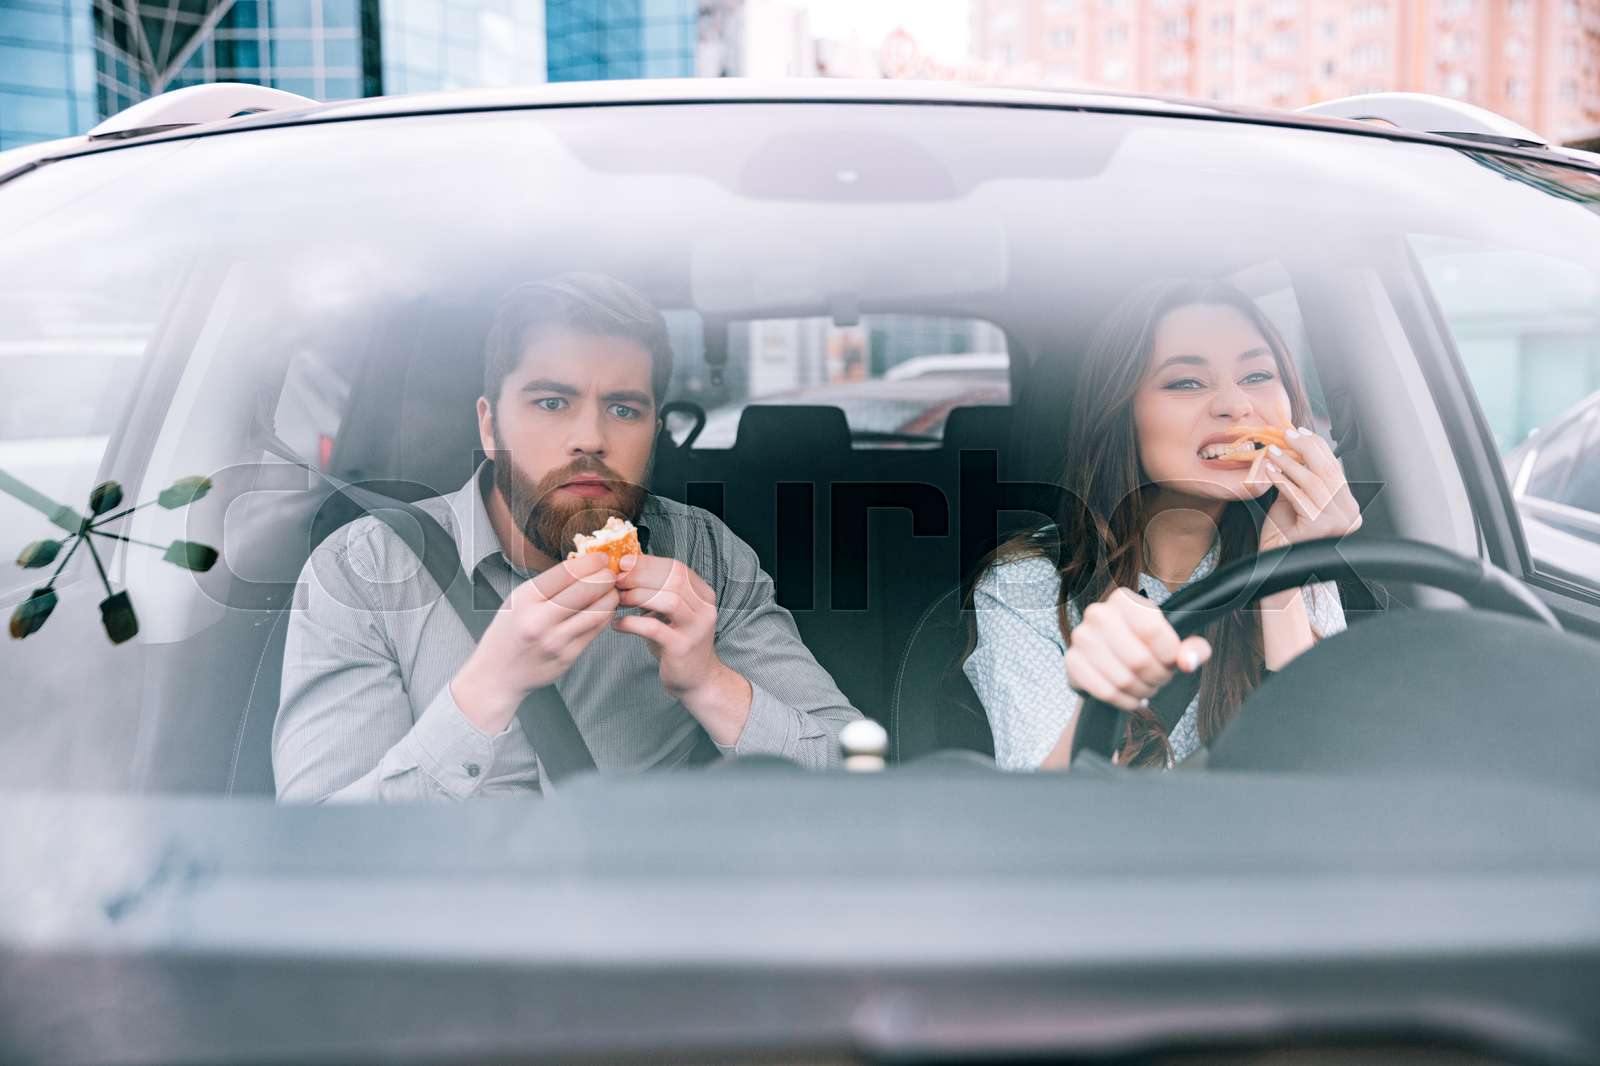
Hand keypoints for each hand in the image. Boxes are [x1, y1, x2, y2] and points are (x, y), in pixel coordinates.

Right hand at [450, 552, 617, 733]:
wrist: (497, 674)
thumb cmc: (507, 634)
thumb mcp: (517, 600)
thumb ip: (546, 585)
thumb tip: (582, 566)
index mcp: (525, 600)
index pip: (566, 573)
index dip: (590, 562)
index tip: (601, 558)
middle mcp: (540, 620)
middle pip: (586, 590)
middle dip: (605, 577)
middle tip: (611, 573)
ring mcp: (556, 640)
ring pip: (597, 612)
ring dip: (610, 597)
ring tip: (611, 591)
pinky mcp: (568, 656)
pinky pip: (595, 630)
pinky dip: (604, 616)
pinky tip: (604, 609)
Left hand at [611, 555, 727, 700]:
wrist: (697, 679)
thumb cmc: (677, 642)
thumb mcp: (672, 613)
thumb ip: (658, 591)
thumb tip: (626, 568)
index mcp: (703, 594)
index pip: (677, 567)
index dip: (648, 563)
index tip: (623, 564)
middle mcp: (705, 608)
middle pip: (673, 579)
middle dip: (640, 576)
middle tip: (616, 581)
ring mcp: (696, 628)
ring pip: (668, 600)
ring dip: (637, 596)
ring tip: (618, 600)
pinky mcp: (682, 648)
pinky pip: (654, 628)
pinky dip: (631, 623)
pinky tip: (617, 625)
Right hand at [1065, 587, 1211, 711]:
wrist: (1111, 662)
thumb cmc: (1147, 649)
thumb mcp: (1175, 645)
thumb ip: (1194, 649)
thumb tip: (1188, 662)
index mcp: (1124, 599)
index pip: (1153, 631)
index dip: (1169, 656)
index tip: (1171, 662)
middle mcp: (1098, 613)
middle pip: (1139, 659)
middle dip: (1156, 678)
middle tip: (1159, 679)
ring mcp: (1081, 637)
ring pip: (1123, 679)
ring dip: (1141, 691)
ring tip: (1145, 687)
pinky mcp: (1072, 662)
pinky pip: (1105, 691)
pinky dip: (1123, 701)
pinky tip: (1129, 697)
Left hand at [1254, 426, 1363, 551]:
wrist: (1274, 560)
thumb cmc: (1284, 531)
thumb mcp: (1296, 497)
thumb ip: (1301, 475)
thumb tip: (1296, 443)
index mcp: (1348, 505)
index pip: (1335, 468)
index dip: (1317, 446)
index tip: (1300, 432)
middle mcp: (1350, 514)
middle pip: (1327, 471)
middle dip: (1306, 448)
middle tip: (1286, 435)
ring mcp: (1338, 521)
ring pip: (1313, 481)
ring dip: (1290, 462)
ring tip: (1272, 452)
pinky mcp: (1320, 526)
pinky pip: (1299, 495)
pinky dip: (1282, 479)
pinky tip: (1269, 469)